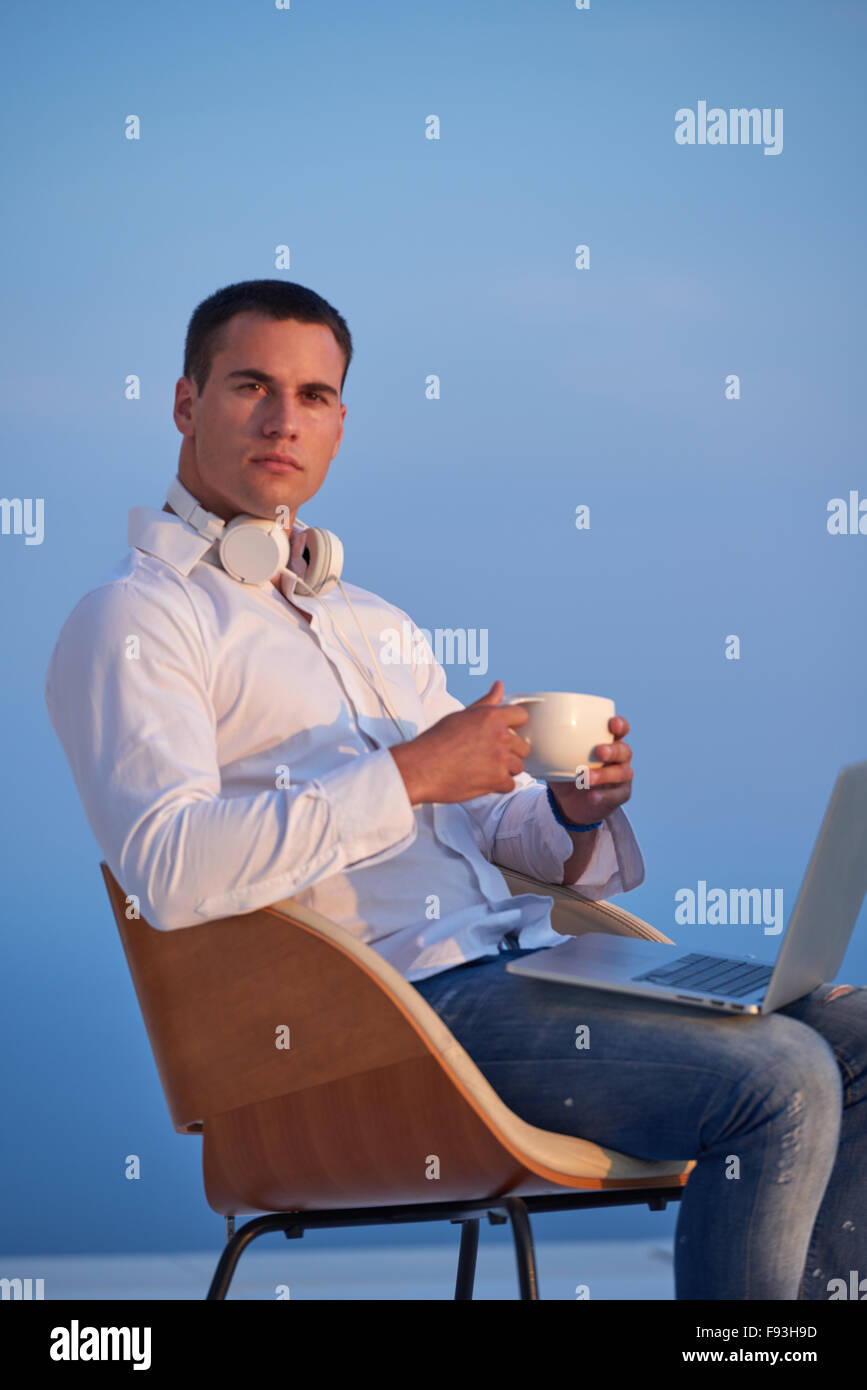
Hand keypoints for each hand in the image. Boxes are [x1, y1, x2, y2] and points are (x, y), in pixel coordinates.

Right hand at [389, 678, 531, 804]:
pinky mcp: (497, 780)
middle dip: (511, 751)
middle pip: (524, 746)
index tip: (505, 733)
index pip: (522, 716)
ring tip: (484, 768)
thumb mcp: (462, 715)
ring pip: (518, 766)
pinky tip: (483, 780)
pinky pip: (510, 784)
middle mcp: (500, 737)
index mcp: (492, 717)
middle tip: (491, 754)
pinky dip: (499, 785)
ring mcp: (500, 759)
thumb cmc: (436, 740)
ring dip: (505, 769)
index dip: (514, 725)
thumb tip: (499, 686)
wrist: (421, 767)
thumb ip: (486, 702)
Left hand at [547, 715, 633, 823]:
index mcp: (607, 742)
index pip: (620, 729)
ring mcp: (622, 777)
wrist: (569, 802)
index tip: (611, 724)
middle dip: (612, 750)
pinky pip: (617, 795)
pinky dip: (603, 795)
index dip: (619, 725)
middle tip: (598, 752)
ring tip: (585, 777)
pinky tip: (591, 796)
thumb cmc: (566, 772)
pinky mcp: (620, 795)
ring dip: (604, 774)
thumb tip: (526, 733)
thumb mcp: (557, 758)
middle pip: (624, 750)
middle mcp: (619, 758)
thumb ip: (550, 745)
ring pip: (622, 773)